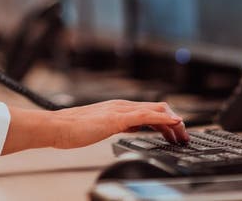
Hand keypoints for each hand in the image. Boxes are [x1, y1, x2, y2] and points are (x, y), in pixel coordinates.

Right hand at [2, 101, 188, 154]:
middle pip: (157, 107)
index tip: (175, 133)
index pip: (149, 111)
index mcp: (118, 108)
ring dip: (173, 122)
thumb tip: (131, 129)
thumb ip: (117, 126)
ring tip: (183, 134)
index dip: (166, 120)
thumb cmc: (72, 129)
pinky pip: (146, 115)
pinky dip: (163, 118)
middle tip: (184, 136)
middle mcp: (122, 105)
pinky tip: (173, 124)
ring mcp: (120, 110)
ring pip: (155, 109)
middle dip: (174, 122)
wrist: (57, 127)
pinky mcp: (117, 117)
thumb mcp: (101, 127)